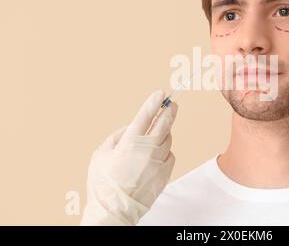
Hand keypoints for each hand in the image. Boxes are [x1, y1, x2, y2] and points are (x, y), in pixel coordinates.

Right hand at [80, 90, 177, 224]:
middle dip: (169, 111)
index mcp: (130, 142)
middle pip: (164, 123)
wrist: (115, 211)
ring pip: (168, 140)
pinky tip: (155, 156)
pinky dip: (164, 152)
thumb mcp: (100, 154)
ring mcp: (159, 162)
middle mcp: (148, 149)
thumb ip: (116, 137)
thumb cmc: (103, 183)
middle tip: (171, 105)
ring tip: (154, 137)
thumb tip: (130, 129)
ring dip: (163, 134)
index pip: (146, 115)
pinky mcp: (166, 174)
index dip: (154, 102)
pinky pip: (169, 156)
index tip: (160, 94)